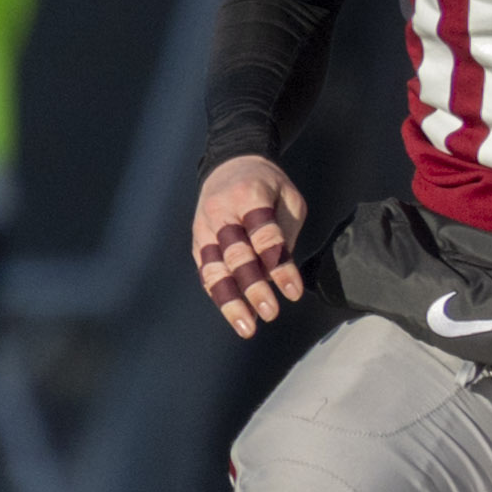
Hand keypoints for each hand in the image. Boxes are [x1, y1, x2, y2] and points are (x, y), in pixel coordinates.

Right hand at [194, 154, 308, 337]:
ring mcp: (204, 229)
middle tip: (270, 312)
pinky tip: (236, 314)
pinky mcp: (198, 242)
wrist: (229, 164)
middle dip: (252, 287)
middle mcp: (220, 213)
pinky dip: (220, 294)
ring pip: (213, 269)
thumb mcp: (288, 197)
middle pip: (235, 256)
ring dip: (229, 301)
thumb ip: (284, 233)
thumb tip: (278, 273)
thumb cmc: (266, 185)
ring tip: (247, 327)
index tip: (293, 292)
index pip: (264, 236)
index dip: (279, 266)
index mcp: (248, 196)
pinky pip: (206, 272)